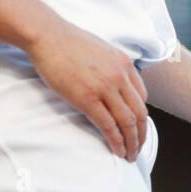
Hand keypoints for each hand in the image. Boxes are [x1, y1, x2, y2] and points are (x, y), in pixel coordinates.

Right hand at [26, 19, 148, 160]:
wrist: (48, 36)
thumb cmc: (69, 42)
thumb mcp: (101, 50)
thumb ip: (112, 67)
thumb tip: (113, 85)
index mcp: (124, 64)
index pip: (142, 97)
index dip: (141, 116)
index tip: (137, 128)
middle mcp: (120, 75)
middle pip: (140, 112)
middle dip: (141, 134)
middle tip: (138, 148)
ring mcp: (105, 87)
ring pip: (128, 122)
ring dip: (132, 143)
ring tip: (130, 155)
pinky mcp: (87, 98)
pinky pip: (108, 125)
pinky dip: (116, 141)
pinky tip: (117, 151)